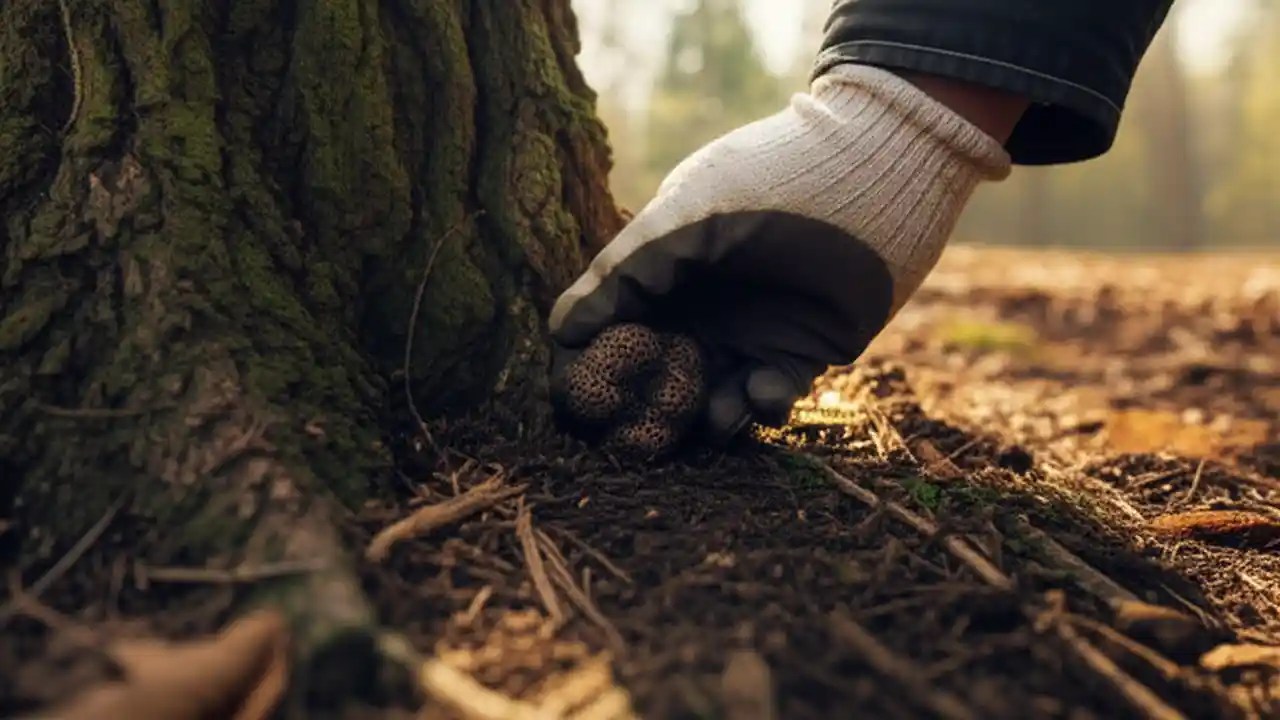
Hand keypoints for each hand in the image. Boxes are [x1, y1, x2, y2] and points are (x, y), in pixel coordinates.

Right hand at [549, 65, 1009, 448]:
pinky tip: (763, 390)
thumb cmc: (766, 183)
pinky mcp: (801, 355)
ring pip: (708, 402)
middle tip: (649, 429)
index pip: (607, 337)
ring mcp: (747, 336)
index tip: (588, 401)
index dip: (591, 372)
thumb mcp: (683, 220)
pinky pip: (769, 400)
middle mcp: (696, 311)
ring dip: (703, 418)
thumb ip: (622, 274)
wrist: (873, 171)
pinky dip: (761, 406)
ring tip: (712, 412)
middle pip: (652, 383)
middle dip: (645, 412)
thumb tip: (559, 330)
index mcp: (659, 278)